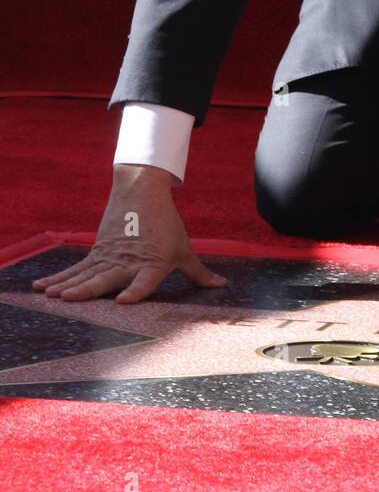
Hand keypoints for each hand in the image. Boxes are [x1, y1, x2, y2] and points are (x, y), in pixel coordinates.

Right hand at [32, 164, 226, 303]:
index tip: (123, 300)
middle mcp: (129, 262)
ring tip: (53, 295)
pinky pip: (77, 269)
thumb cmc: (166, 224)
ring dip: (68, 285)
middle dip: (88, 290)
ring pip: (86, 274)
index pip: (145, 280)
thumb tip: (221, 286)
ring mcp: (110, 256)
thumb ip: (199, 273)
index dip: (135, 291)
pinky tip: (43, 288)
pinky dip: (59, 278)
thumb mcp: (183, 249)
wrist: (141, 190)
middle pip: (106, 278)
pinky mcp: (97, 252)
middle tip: (70, 298)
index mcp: (153, 263)